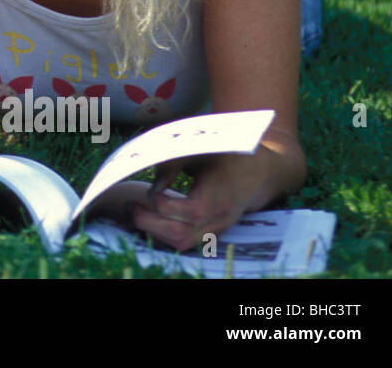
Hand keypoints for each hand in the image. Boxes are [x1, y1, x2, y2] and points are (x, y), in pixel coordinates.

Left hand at [125, 139, 303, 250]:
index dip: (161, 201)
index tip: (151, 188)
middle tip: (131, 206)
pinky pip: (186, 242)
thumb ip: (175, 161)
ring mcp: (216, 228)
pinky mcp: (213, 231)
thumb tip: (155, 182)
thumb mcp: (202, 148)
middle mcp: (218, 218)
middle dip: (150, 222)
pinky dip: (165, 234)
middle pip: (179, 234)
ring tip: (137, 213)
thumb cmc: (227, 154)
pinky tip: (151, 218)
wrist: (260, 171)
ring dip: (155, 231)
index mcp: (218, 197)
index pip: (184, 210)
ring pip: (181, 243)